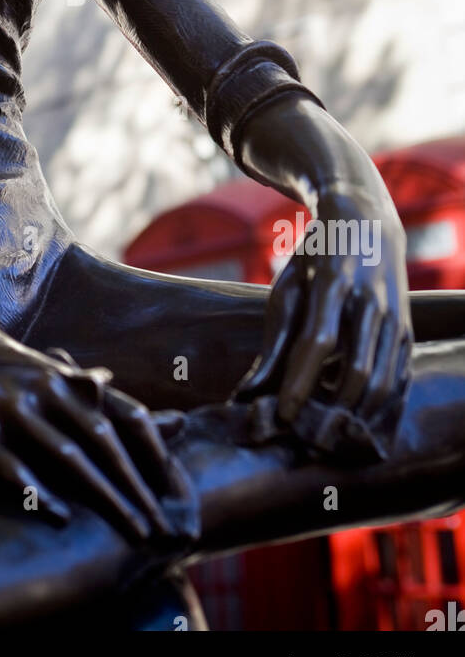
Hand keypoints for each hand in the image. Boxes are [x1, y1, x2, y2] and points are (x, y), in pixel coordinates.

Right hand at [0, 328, 189, 539]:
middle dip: (132, 485)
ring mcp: (14, 409)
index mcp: (72, 381)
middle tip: (159, 526)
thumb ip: (115, 408)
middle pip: (102, 440)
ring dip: (102, 494)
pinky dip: (37, 491)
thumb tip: (180, 422)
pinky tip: (60, 516)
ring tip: (131, 527)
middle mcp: (48, 390)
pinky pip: (13, 466)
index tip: (174, 485)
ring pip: (67, 456)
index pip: (126, 414)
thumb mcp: (67, 379)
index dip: (153, 448)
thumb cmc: (24, 374)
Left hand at [234, 185, 412, 435]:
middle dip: (333, 409)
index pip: (318, 341)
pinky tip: (359, 424)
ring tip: (329, 434)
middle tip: (308, 435)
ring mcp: (395, 315)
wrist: (366, 221)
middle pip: (358, 369)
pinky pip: (400, 378)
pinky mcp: (407, 329)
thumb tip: (248, 394)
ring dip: (357, 414)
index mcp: (334, 281)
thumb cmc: (316, 257)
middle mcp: (371, 299)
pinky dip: (382, 408)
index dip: (301, 381)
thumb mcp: (288, 286)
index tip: (283, 413)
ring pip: (384, 380)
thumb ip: (273, 341)